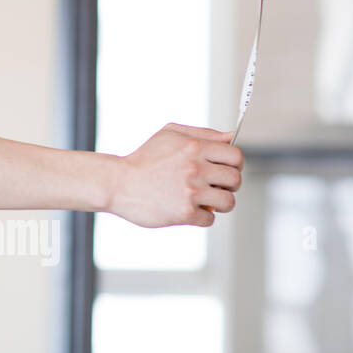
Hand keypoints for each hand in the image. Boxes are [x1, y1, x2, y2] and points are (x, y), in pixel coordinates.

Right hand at [107, 123, 243, 227]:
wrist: (117, 183)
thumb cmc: (143, 159)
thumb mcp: (169, 135)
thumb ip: (203, 133)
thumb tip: (231, 136)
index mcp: (194, 147)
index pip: (236, 156)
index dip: (234, 164)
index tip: (224, 169)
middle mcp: (195, 168)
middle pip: (235, 180)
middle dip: (228, 185)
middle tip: (214, 186)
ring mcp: (191, 192)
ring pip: (228, 202)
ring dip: (219, 203)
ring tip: (205, 200)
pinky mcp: (184, 213)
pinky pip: (209, 219)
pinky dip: (201, 217)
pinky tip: (187, 209)